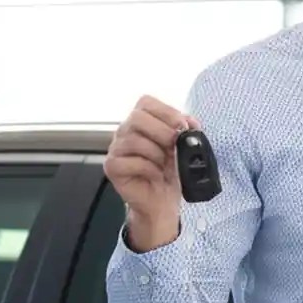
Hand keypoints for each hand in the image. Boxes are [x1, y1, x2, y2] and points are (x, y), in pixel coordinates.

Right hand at [104, 95, 199, 249]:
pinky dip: (148, 168)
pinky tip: (155, 174)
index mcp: (141, 121)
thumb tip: (190, 122)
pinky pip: (129, 162)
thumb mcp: (184, 146)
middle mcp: (125, 131)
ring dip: (157, 153)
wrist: (163, 200)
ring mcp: (116, 149)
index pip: (146, 102)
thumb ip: (187, 129)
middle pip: (137, 117)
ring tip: (164, 164)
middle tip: (175, 146)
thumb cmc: (171, 171)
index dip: (167, 112)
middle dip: (162, 131)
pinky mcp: (112, 167)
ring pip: (134, 140)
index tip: (182, 126)